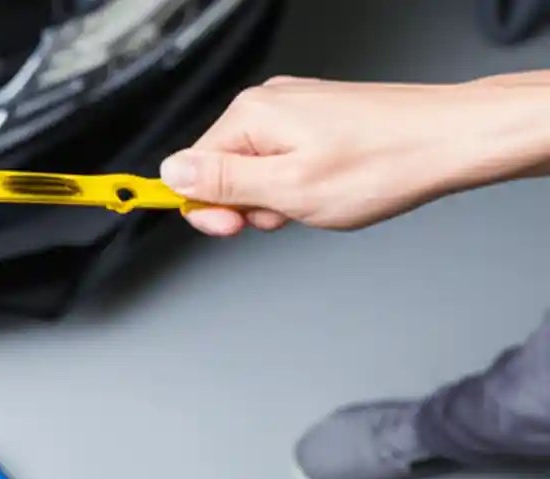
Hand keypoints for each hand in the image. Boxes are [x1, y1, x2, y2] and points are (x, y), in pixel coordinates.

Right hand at [159, 76, 549, 235]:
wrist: (453, 140)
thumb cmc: (382, 163)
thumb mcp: (287, 190)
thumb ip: (221, 185)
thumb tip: (169, 175)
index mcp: (250, 116)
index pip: (191, 170)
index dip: (207, 210)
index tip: (229, 231)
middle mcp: (266, 104)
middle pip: (221, 170)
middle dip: (248, 205)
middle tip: (286, 215)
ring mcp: (293, 109)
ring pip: (255, 170)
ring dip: (276, 198)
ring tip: (316, 201)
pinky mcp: (315, 119)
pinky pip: (282, 160)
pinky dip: (298, 183)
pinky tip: (327, 189)